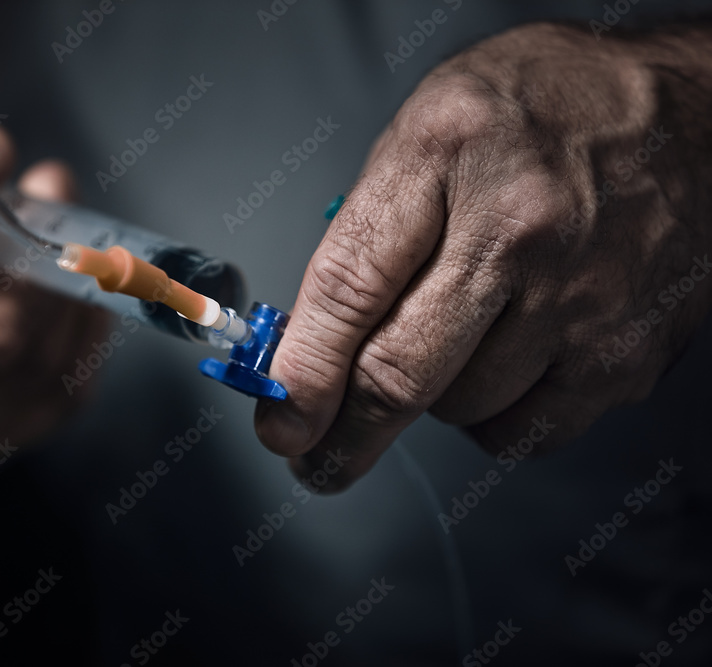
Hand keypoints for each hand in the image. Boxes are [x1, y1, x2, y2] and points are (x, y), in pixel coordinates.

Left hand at [254, 23, 711, 491]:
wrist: (689, 118)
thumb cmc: (545, 114)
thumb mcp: (426, 134)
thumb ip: (367, 234)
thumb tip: (312, 343)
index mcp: (449, 155)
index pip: (350, 287)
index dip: (303, 371)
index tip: (281, 421)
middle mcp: (521, 231)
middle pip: (401, 373)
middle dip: (344, 433)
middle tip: (318, 457)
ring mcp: (582, 300)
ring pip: (459, 409)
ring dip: (432, 398)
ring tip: (456, 338)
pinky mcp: (626, 354)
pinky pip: (528, 430)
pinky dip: (494, 415)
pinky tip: (504, 361)